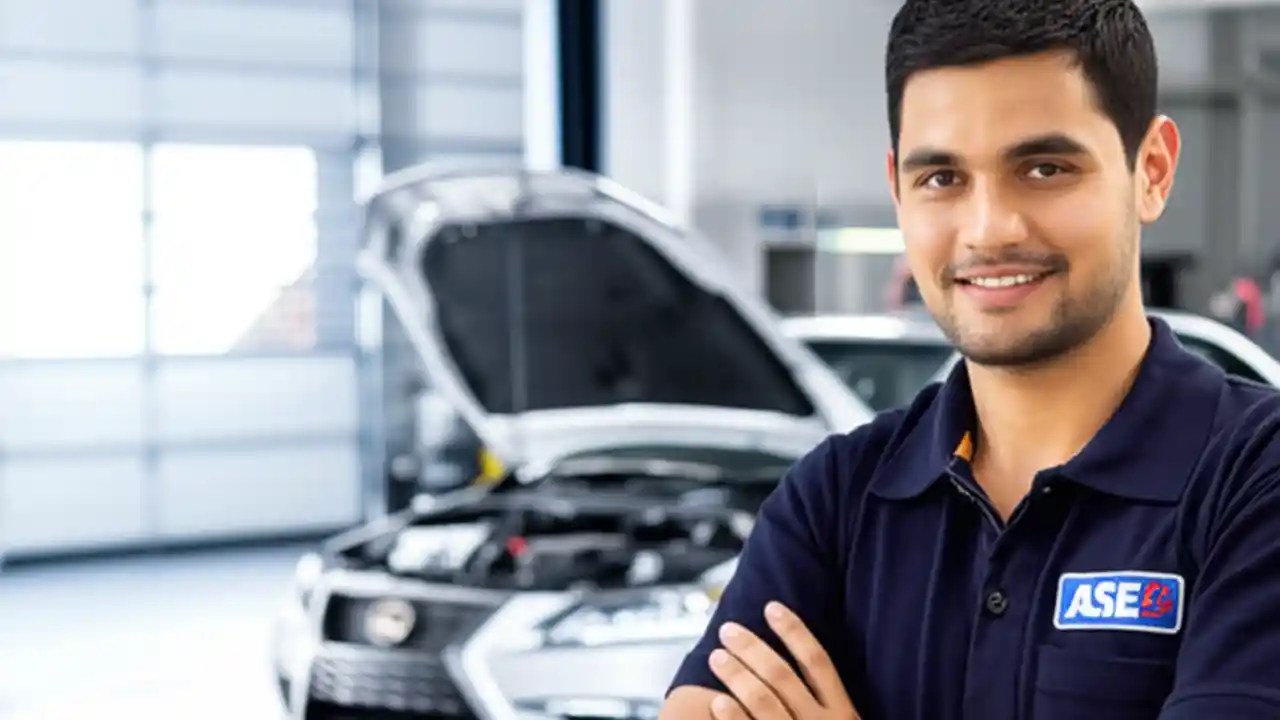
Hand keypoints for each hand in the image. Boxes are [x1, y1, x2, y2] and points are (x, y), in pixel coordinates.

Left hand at [708, 601, 857, 719]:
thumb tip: (801, 663)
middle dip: (752, 648)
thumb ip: (826, 703)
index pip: (818, 661)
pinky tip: (717, 701)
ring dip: (737, 675)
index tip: (771, 607)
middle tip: (728, 629)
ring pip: (763, 700)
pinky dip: (734, 717)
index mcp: (843, 712)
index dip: (793, 630)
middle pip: (783, 676)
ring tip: (717, 657)